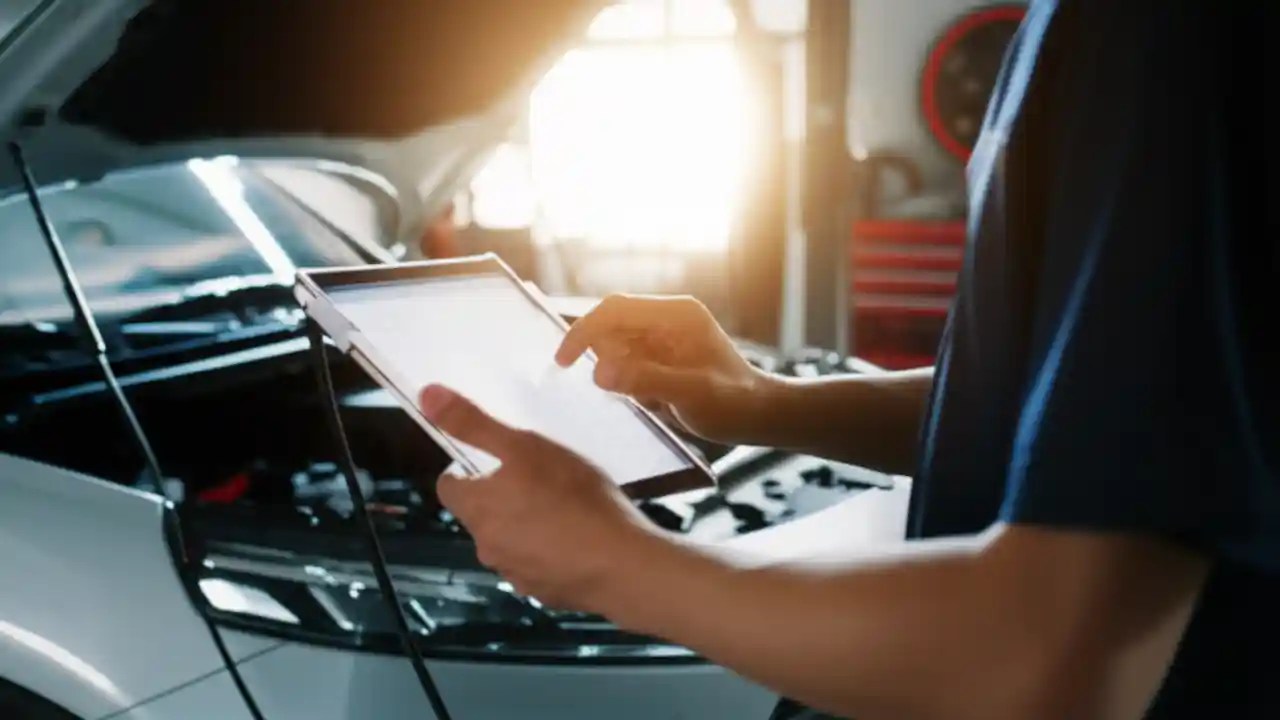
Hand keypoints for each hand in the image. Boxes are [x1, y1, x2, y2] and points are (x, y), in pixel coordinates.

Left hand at [421, 384, 658, 610]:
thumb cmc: (571, 496)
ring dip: (527, 527)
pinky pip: (539, 567)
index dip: (470, 470)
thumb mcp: (525, 446)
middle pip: (481, 514)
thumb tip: (424, 395)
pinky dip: (550, 554)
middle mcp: (485, 546)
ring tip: (566, 511)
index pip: (450, 486)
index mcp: (476, 507)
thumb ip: (474, 424)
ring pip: (510, 542)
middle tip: (542, 480)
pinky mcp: (545, 595)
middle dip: (502, 498)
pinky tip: (581, 542)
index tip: (501, 461)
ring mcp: (515, 575)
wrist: (620, 564)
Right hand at [555, 294, 772, 444]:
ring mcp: (663, 336)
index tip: (562, 362)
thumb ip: (646, 380)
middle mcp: (666, 319)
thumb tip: (599, 372)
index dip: (583, 332)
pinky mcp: (660, 354)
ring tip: (655, 401)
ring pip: (615, 348)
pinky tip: (658, 402)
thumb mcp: (692, 395)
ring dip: (622, 376)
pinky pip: (626, 363)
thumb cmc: (734, 404)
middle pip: (610, 328)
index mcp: (676, 315)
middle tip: (635, 395)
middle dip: (607, 361)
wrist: (760, 416)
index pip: (614, 310)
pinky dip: (630, 384)